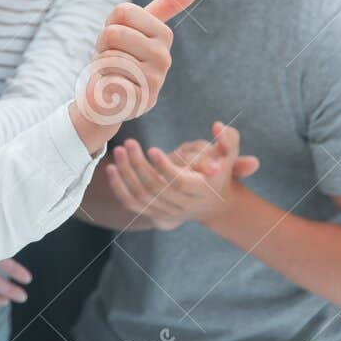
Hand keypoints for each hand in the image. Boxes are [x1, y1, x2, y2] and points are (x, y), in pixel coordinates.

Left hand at [70, 0, 196, 152]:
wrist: (107, 100)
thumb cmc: (119, 59)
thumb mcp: (136, 30)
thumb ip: (162, 8)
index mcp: (163, 34)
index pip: (122, 11)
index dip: (109, 25)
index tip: (116, 41)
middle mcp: (164, 57)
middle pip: (113, 33)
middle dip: (102, 47)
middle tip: (111, 60)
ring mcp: (153, 80)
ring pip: (108, 57)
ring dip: (101, 66)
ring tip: (112, 75)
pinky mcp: (138, 100)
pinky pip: (108, 79)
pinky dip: (102, 84)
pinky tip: (113, 90)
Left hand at [105, 122, 258, 229]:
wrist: (212, 204)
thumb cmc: (219, 172)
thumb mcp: (229, 155)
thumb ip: (228, 139)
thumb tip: (217, 126)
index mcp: (201, 191)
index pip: (180, 183)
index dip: (165, 168)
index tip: (152, 149)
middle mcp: (183, 205)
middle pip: (156, 189)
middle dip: (139, 165)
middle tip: (128, 143)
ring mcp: (167, 212)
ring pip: (141, 196)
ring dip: (126, 174)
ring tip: (118, 151)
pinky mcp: (153, 214)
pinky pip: (132, 204)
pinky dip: (119, 188)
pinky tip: (111, 169)